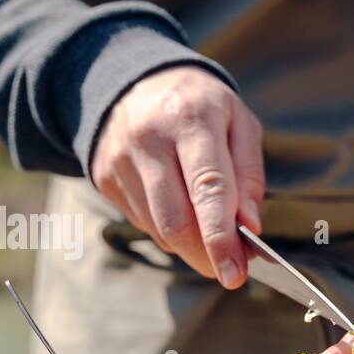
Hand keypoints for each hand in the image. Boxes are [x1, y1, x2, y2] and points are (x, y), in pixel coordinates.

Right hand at [90, 66, 263, 288]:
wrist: (134, 78)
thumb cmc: (200, 106)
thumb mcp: (239, 123)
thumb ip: (249, 175)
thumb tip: (250, 227)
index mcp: (190, 119)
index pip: (208, 188)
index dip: (221, 238)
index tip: (235, 274)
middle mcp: (148, 139)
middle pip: (176, 221)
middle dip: (206, 256)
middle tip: (230, 270)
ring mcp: (119, 159)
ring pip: (158, 229)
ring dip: (190, 245)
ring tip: (209, 231)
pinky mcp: (104, 177)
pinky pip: (142, 223)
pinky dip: (168, 230)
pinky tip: (179, 208)